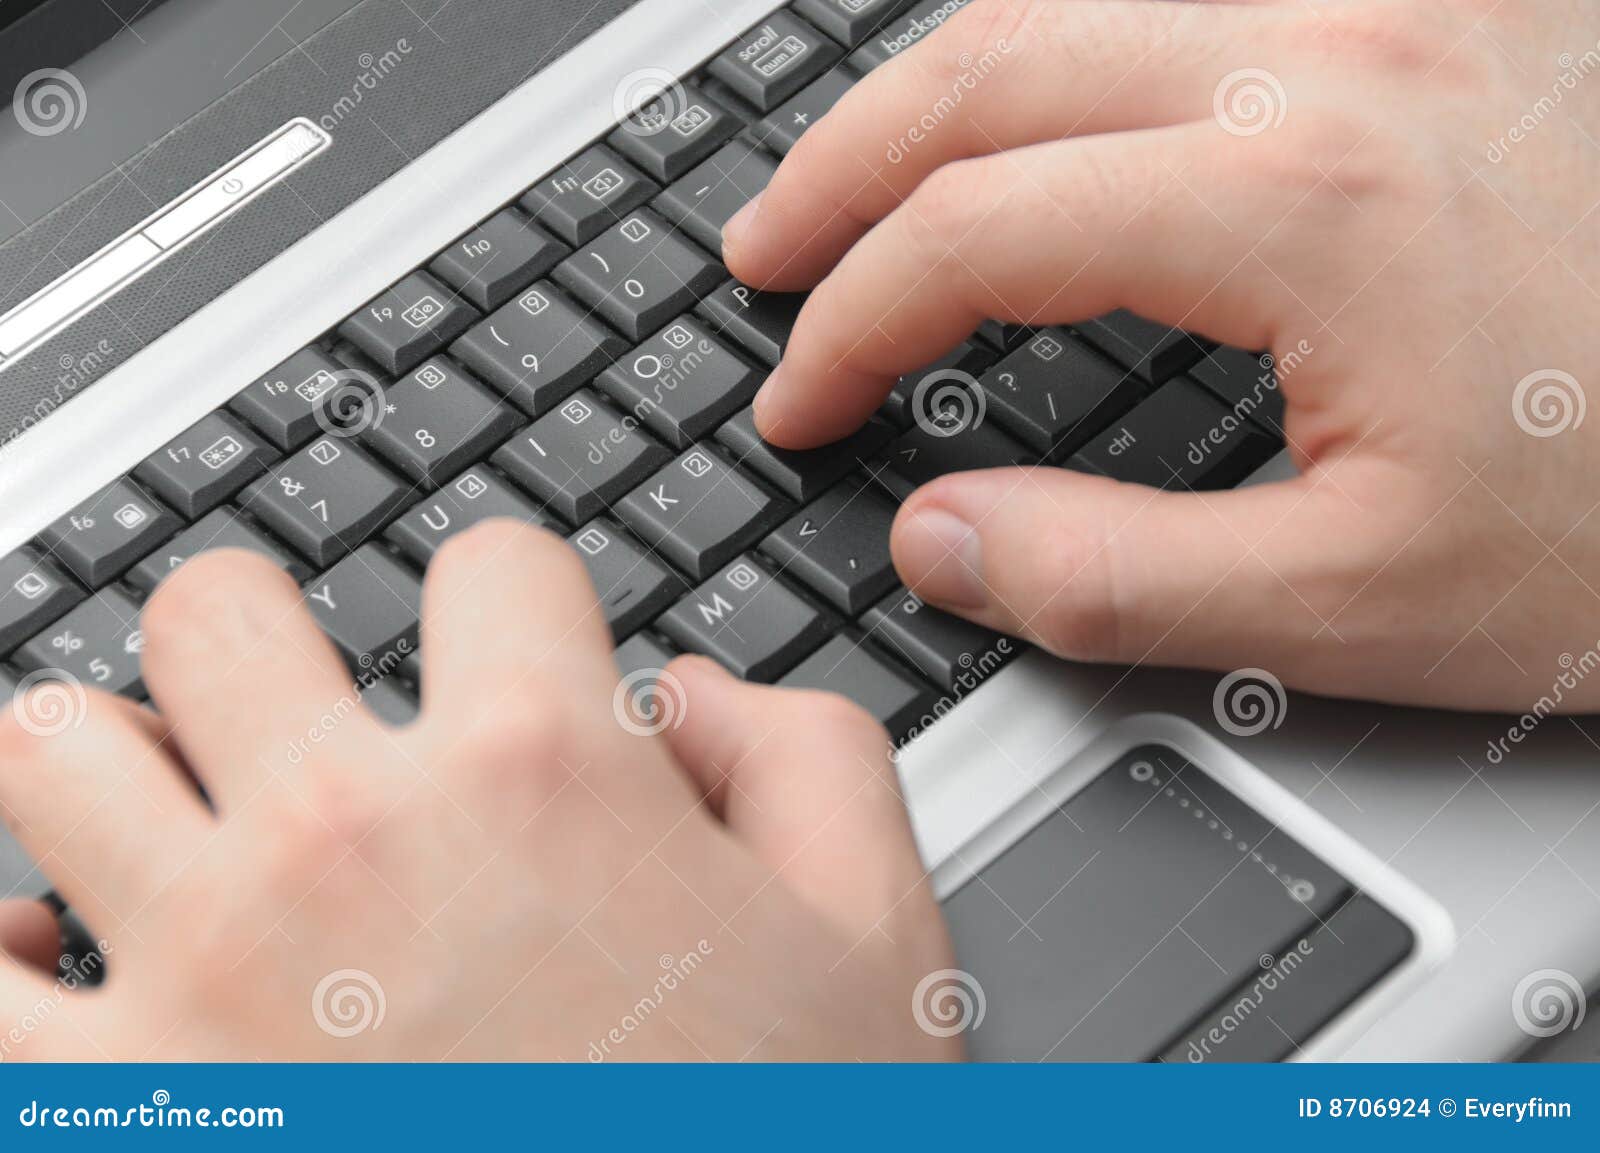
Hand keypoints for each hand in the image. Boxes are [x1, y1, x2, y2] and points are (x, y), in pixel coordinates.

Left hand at [0, 526, 954, 1060]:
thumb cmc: (777, 1143)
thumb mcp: (877, 942)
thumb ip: (811, 758)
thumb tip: (695, 698)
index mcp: (545, 778)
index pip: (487, 561)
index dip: (517, 599)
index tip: (518, 659)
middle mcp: (356, 842)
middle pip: (220, 609)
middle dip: (268, 637)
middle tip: (304, 708)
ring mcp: (209, 975)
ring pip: (55, 747)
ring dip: (116, 767)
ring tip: (176, 823)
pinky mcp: (121, 1120)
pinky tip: (50, 958)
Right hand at [725, 0, 1599, 711]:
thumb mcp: (1360, 606)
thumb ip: (1112, 578)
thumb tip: (941, 541)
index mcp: (1299, 200)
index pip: (974, 233)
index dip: (849, 324)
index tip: (803, 404)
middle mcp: (1337, 56)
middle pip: (991, 64)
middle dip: (841, 167)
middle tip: (767, 255)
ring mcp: (1396, 10)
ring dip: (942, 83)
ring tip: (864, 174)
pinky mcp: (1441, 16)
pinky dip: (1076, 39)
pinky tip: (1052, 94)